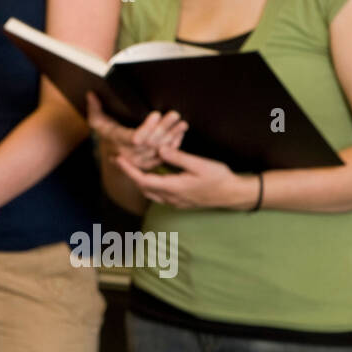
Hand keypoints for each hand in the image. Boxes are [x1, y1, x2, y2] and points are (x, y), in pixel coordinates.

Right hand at [86, 92, 186, 171]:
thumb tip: (91, 94)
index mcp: (117, 141)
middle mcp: (129, 154)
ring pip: (159, 148)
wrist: (111, 154)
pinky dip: (173, 145)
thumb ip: (94, 108)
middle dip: (164, 128)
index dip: (147, 127)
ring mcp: (140, 161)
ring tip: (182, 124)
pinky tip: (180, 135)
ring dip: (172, 136)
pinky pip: (163, 156)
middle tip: (175, 115)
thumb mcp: (96, 120)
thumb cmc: (105, 132)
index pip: (135, 137)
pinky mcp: (149, 163)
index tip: (156, 114)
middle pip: (150, 142)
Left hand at [114, 141, 257, 209]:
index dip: (128, 170)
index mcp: (174, 188)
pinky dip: (149, 184)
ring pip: (150, 193)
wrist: (233, 194)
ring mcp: (176, 202)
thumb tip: (159, 148)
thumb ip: (178, 157)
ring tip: (131, 166)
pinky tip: (150, 174)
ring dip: (138, 180)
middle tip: (119, 160)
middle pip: (143, 188)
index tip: (118, 159)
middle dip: (130, 174)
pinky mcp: (180, 202)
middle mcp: (171, 198)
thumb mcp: (200, 164)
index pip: (143, 180)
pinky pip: (158, 195)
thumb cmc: (219, 178)